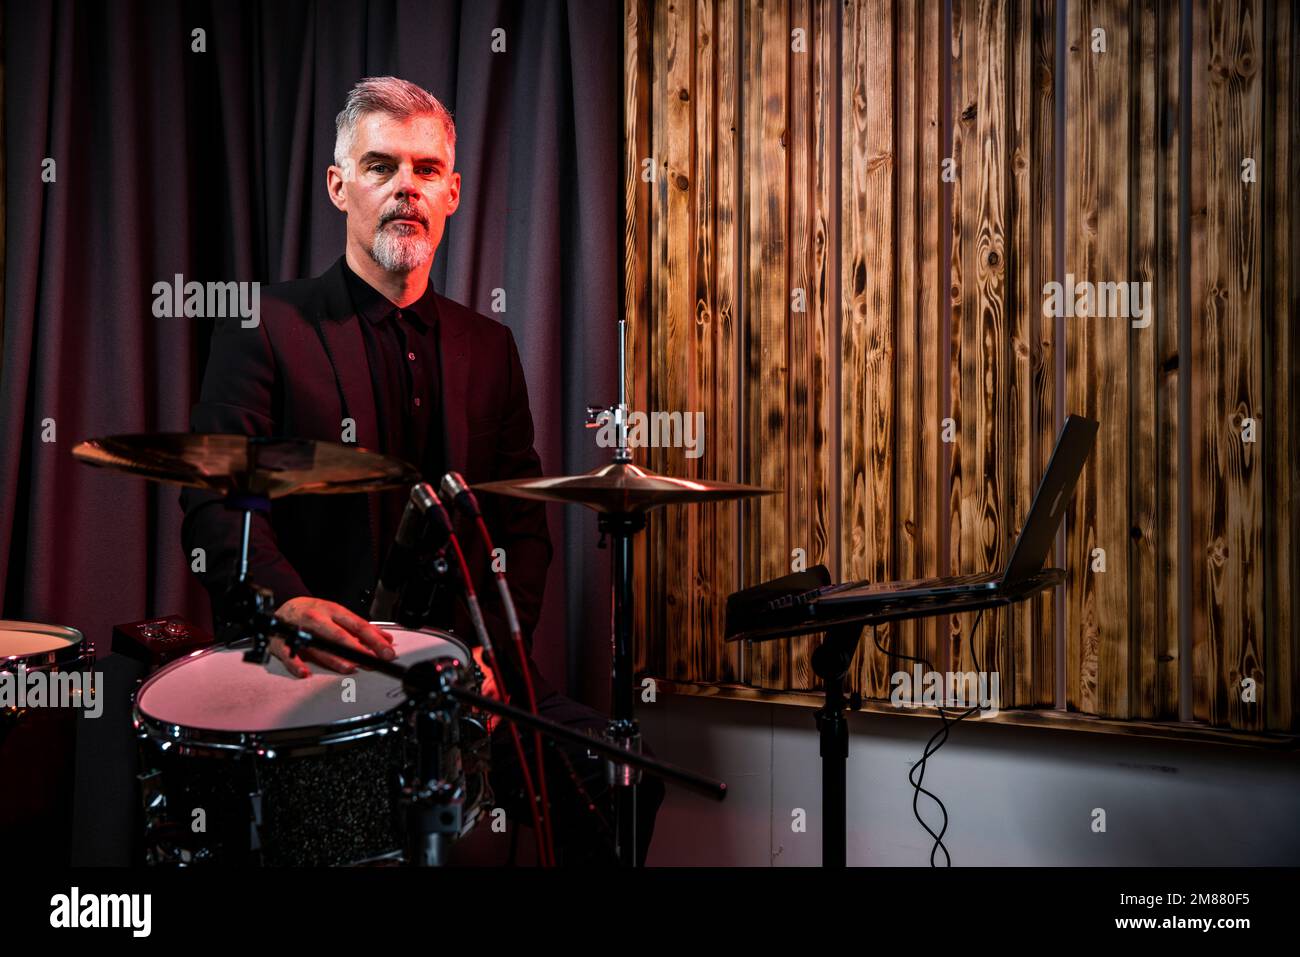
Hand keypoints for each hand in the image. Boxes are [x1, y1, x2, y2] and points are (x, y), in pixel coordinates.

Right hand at [270, 597, 396, 677]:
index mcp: (332, 611)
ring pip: (317, 645)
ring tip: (349, 667)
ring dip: (333, 658)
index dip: (374, 639)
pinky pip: (288, 654)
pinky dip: (296, 664)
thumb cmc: (313, 613)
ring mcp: (298, 630)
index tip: (387, 651)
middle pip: (339, 635)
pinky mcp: (281, 642)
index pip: (358, 625)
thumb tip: (386, 639)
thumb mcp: (338, 615)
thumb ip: (361, 629)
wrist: (281, 610)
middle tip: (372, 661)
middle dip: (358, 649)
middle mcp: (317, 619)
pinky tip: (305, 672)